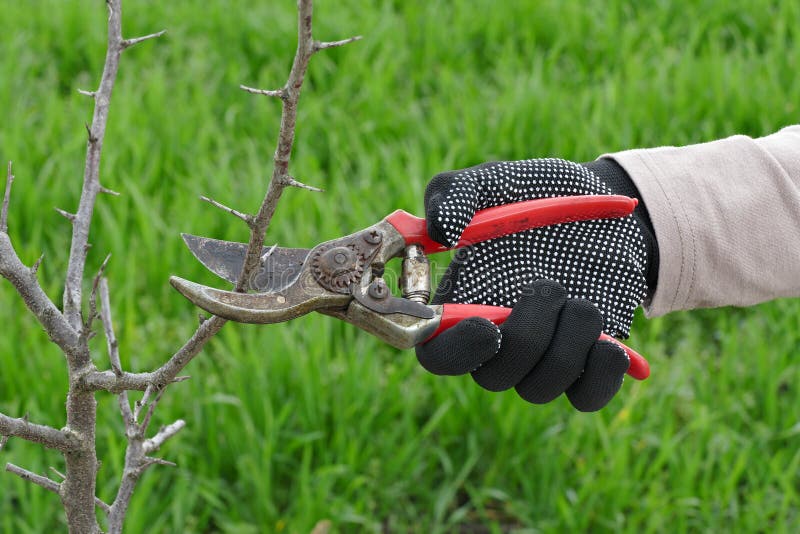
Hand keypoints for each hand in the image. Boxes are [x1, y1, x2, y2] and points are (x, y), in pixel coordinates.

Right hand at [415, 158, 656, 410]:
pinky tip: (609, 343)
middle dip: (526, 338)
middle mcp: (496, 341)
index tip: (485, 325)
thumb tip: (439, 229)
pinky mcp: (585, 363)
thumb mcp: (490, 182)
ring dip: (567, 347)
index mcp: (460, 305)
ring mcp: (541, 356)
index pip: (438, 354)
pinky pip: (588, 396)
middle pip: (494, 377)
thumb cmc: (535, 194)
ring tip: (583, 302)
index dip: (456, 351)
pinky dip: (600, 376)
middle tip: (549, 287)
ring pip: (540, 388)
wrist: (603, 207)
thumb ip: (453, 195)